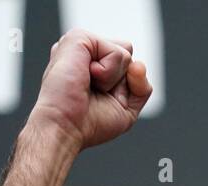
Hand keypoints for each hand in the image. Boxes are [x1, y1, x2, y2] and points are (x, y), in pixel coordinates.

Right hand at [28, 29, 151, 150]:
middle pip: (130, 55)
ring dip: (114, 79)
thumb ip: (141, 87)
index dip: (127, 87)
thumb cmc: (89, 123)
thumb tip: (138, 64)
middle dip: (122, 81)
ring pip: (126, 53)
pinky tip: (87, 76)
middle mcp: (88, 51)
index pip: (131, 64)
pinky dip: (108, 72)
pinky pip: (117, 52)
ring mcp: (83, 43)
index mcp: (96, 64)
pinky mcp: (79, 38)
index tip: (103, 99)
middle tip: (97, 92)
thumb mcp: (127, 109)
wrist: (66, 127)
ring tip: (89, 85)